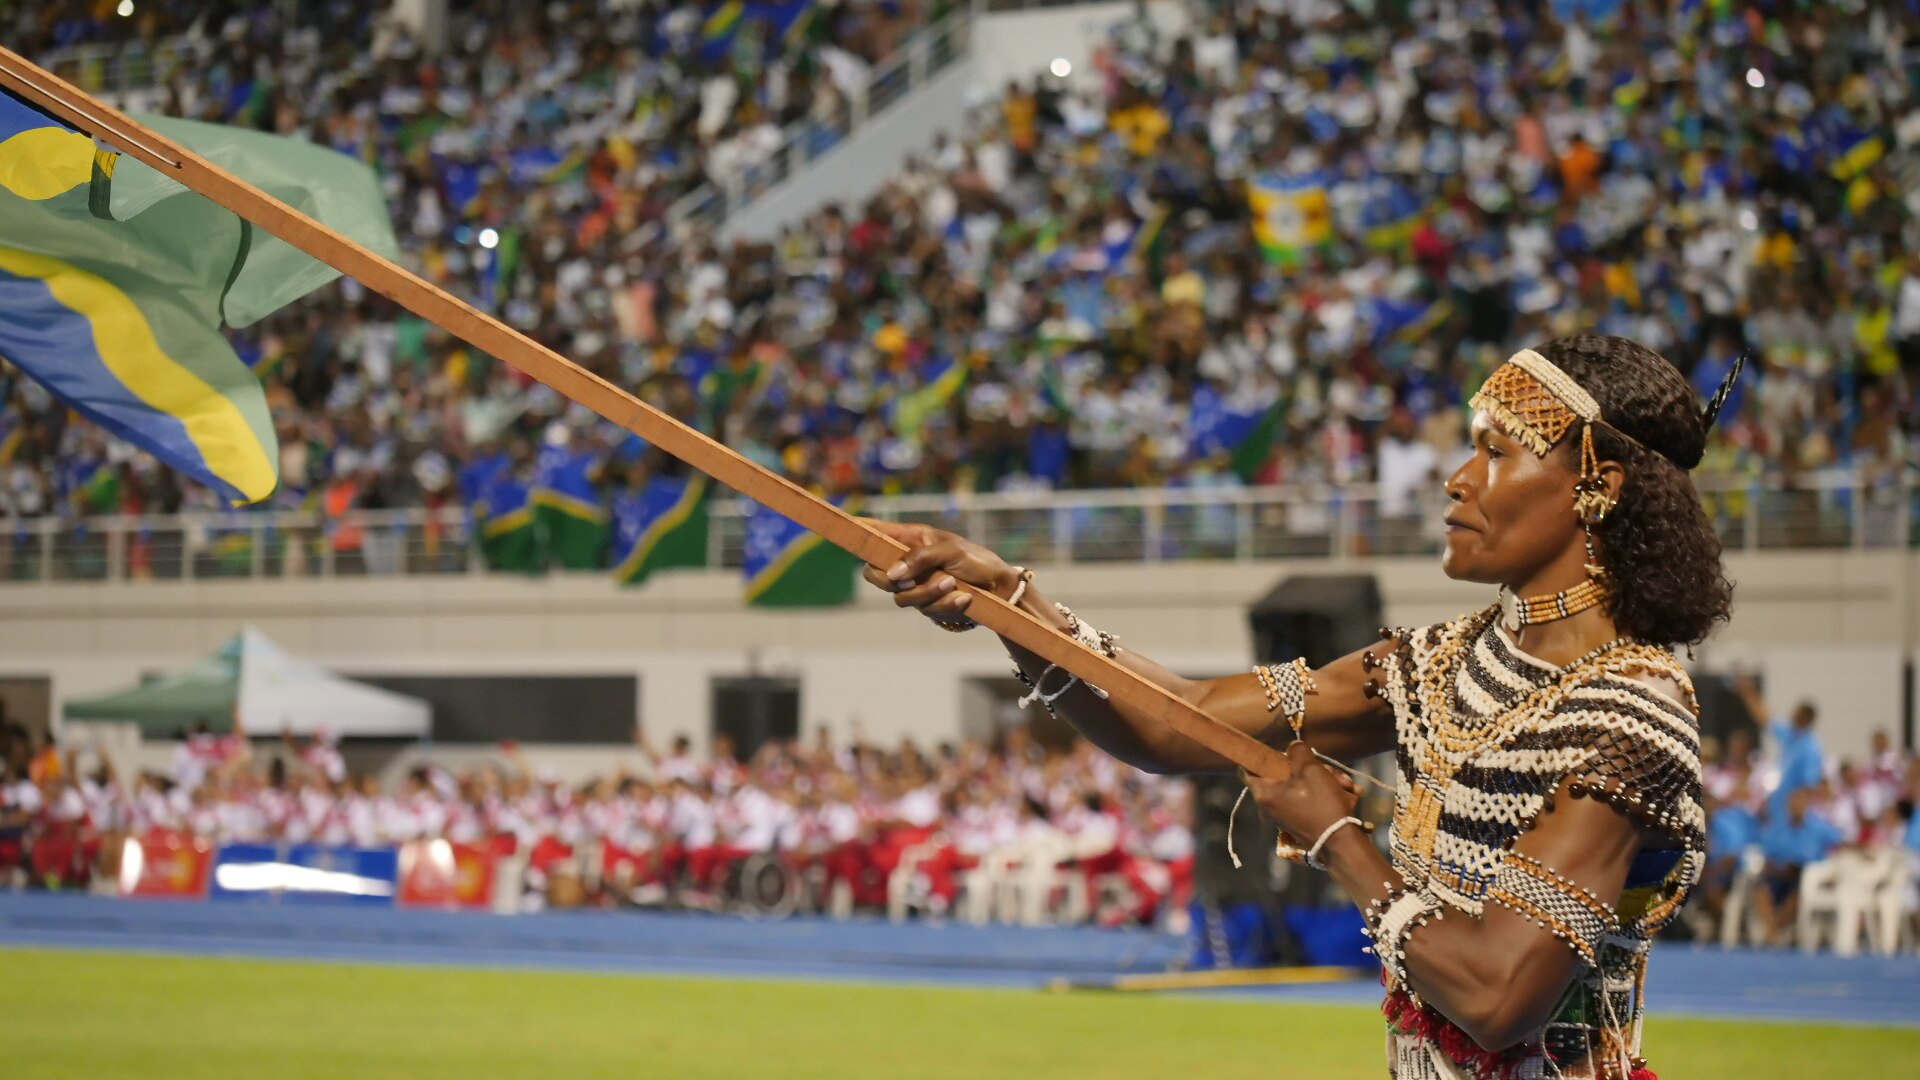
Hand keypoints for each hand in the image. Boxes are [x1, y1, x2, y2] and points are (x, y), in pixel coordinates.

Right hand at [860, 518, 1019, 629]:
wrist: (998, 589)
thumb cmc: (975, 560)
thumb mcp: (949, 550)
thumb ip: (919, 558)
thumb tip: (893, 574)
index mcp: (909, 538)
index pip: (874, 532)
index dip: (856, 530)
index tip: (841, 526)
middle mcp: (907, 562)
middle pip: (875, 575)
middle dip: (895, 581)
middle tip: (917, 578)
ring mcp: (915, 585)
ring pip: (901, 598)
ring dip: (929, 594)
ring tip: (953, 586)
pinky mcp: (927, 605)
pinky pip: (925, 611)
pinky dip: (945, 606)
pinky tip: (963, 599)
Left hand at [1242, 741, 1360, 844]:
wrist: (1341, 844)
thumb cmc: (1321, 805)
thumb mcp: (1311, 770)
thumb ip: (1298, 752)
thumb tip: (1293, 747)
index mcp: (1263, 793)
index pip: (1247, 768)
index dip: (1260, 756)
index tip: (1278, 750)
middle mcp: (1268, 806)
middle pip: (1283, 775)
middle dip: (1310, 768)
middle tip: (1331, 770)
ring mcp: (1283, 816)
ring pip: (1301, 786)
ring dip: (1324, 780)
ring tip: (1347, 784)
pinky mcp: (1298, 823)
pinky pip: (1308, 800)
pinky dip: (1325, 795)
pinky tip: (1348, 794)